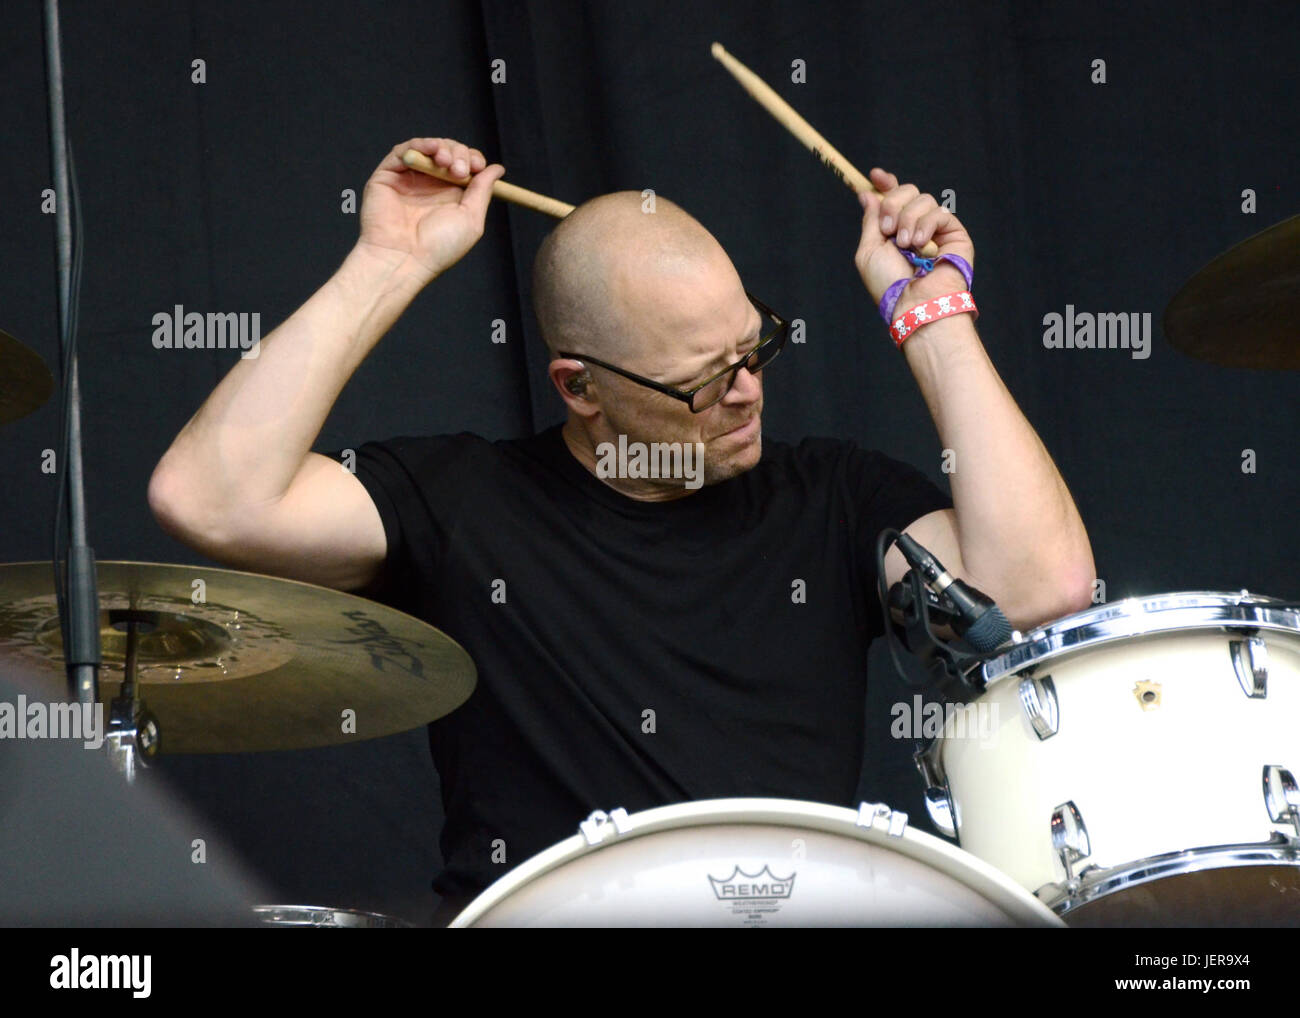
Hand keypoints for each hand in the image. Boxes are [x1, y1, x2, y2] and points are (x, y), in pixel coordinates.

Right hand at [355, 137, 505, 281]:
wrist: (404, 259)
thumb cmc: (438, 247)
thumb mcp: (471, 219)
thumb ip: (482, 191)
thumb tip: (497, 168)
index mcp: (450, 195)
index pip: (464, 165)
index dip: (473, 159)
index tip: (478, 166)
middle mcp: (429, 185)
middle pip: (448, 152)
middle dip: (459, 153)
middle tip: (461, 170)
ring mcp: (408, 179)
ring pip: (428, 148)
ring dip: (442, 148)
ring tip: (446, 162)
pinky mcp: (388, 175)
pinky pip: (404, 151)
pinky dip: (420, 144)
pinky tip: (432, 150)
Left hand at [853, 168, 974, 307]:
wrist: (913, 303)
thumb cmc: (889, 284)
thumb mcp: (869, 250)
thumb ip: (871, 220)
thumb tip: (867, 194)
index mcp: (894, 232)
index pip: (893, 198)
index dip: (886, 184)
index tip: (875, 175)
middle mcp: (915, 228)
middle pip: (907, 192)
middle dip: (893, 204)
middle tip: (888, 230)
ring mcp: (935, 231)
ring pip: (923, 199)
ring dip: (908, 220)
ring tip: (906, 246)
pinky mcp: (954, 234)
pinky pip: (940, 212)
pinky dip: (927, 225)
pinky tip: (921, 244)